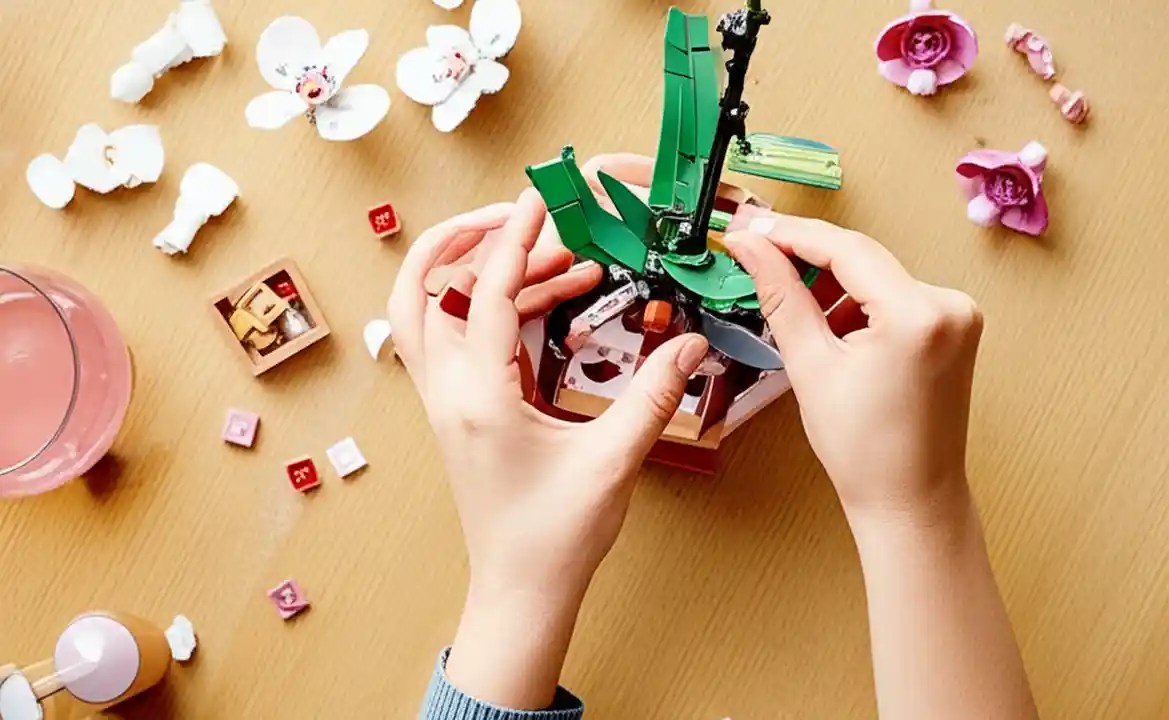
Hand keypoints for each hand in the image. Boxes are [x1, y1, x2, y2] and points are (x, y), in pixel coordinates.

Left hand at [388, 190, 707, 707]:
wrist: (521, 593)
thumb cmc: (554, 538)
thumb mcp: (613, 461)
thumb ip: (654, 396)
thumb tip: (690, 343)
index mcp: (477, 398)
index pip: (487, 294)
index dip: (514, 240)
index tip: (537, 199)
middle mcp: (449, 394)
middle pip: (419, 294)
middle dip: (458, 242)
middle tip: (516, 218)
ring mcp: (449, 404)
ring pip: (437, 316)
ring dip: (490, 277)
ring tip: (562, 263)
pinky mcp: (463, 414)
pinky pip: (465, 343)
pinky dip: (502, 312)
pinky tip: (559, 306)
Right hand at [723, 211, 982, 527]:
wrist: (911, 498)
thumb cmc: (866, 451)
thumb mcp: (810, 365)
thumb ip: (782, 295)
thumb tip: (753, 247)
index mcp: (919, 314)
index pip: (846, 248)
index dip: (790, 234)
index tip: (750, 229)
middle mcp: (949, 305)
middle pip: (862, 257)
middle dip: (807, 256)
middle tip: (755, 252)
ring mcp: (957, 314)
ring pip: (876, 275)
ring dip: (832, 284)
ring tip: (793, 311)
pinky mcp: (954, 326)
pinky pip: (894, 295)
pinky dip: (858, 303)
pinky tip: (830, 329)